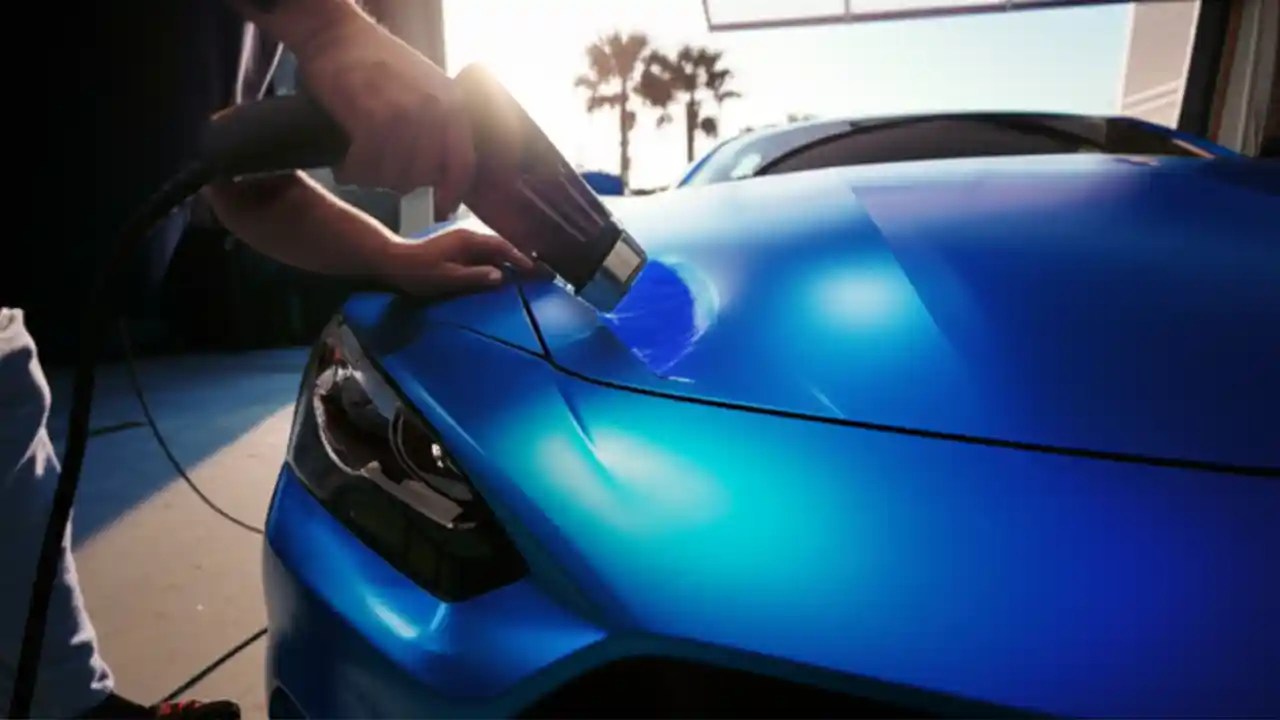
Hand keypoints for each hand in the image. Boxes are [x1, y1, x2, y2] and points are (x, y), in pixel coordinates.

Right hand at [292, 10, 474, 213]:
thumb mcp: (427, 88)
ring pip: (391, 177)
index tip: (442, 209)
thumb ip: (438, 124)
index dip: (452, 194)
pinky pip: (366, 167)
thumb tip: (439, 172)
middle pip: (421, 178)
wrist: (339, 35)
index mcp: (453, 106)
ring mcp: (405, 116)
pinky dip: (352, 171)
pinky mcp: (372, 118)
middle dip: (397, 183)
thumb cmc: (379, 63)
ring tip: (358, 165)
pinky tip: (344, 164)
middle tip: (377, 173)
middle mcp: (434, 112)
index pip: (462, 165)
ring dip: (371, 178)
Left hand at [377, 228, 533, 297]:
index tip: (536, 270)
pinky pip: (485, 254)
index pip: (502, 248)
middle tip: (542, 271)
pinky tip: (504, 271)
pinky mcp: (458, 250)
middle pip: (502, 246)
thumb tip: (501, 276)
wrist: (393, 262)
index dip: (520, 259)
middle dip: (522, 258)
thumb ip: (474, 277)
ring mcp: (463, 243)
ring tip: (529, 272)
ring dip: (512, 260)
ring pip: (494, 250)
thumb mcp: (446, 278)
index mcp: (468, 241)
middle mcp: (468, 237)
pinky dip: (499, 261)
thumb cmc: (418, 273)